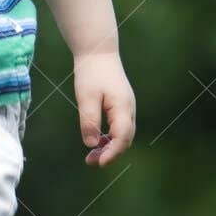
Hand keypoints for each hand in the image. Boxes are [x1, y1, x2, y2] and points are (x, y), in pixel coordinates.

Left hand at [74, 51, 134, 167]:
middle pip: (125, 139)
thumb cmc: (91, 73)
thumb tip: (92, 144)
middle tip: (90, 162)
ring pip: (123, 135)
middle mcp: (129, 109)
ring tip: (91, 156)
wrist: (98, 52)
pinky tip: (96, 142)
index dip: (112, 153)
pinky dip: (110, 138)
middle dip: (110, 154)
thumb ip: (89, 120)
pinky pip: (119, 127)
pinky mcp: (121, 106)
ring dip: (109, 147)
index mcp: (123, 107)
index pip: (122, 137)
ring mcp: (127, 108)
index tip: (99, 163)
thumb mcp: (86, 97)